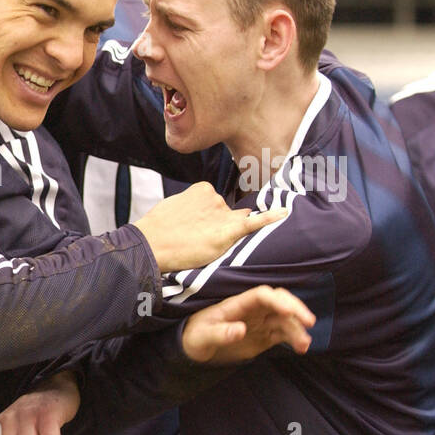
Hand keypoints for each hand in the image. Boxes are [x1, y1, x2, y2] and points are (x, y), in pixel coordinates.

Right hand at [134, 182, 288, 272]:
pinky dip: (270, 217)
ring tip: (202, 244)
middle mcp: (216, 198)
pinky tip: (284, 213)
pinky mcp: (227, 231)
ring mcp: (222, 214)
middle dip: (218, 224)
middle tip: (196, 240)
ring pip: (236, 221)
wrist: (149, 245)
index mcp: (201, 189)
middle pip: (226, 212)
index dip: (207, 217)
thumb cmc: (155, 230)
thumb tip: (198, 213)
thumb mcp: (171, 209)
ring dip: (226, 232)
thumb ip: (190, 208)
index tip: (195, 228)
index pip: (215, 202)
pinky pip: (254, 223)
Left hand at [181, 285, 314, 363]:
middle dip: (296, 309)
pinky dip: (294, 339)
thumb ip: (220, 333)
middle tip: (308, 322)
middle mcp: (253, 310)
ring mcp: (260, 322)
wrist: (196, 348)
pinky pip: (284, 333)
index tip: (290, 311)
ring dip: (297, 329)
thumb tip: (240, 330)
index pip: (262, 295)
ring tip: (304, 345)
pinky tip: (301, 348)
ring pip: (285, 320)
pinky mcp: (265, 335)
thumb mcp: (202, 336)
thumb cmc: (195, 336)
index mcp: (238, 303)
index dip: (278, 300)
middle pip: (280, 302)